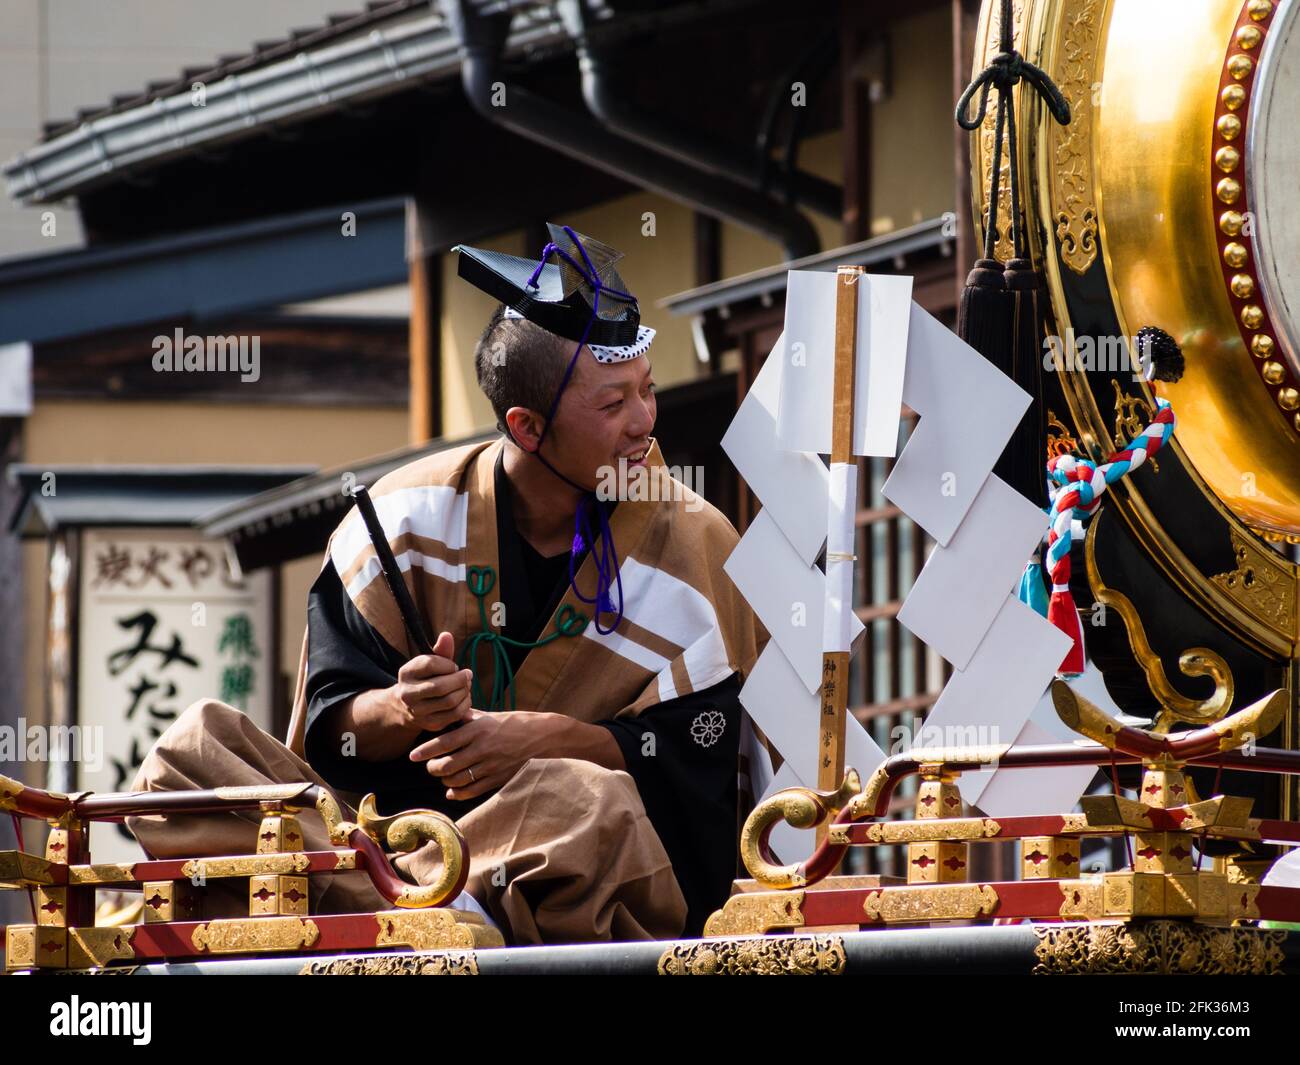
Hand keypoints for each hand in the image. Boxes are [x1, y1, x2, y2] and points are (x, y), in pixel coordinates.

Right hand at [383, 631, 473, 733]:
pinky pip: (454, 715)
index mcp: (406, 673)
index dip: (448, 664)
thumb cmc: (425, 678)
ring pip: (450, 702)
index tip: (454, 666)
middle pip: (441, 687)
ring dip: (465, 691)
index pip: (430, 665)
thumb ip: (440, 650)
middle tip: (468, 675)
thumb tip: (447, 635)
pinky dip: (466, 704)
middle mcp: (407, 694)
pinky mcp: (430, 724)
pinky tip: (465, 697)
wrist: (408, 706)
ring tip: (466, 685)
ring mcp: (418, 711)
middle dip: (460, 679)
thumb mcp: (429, 663)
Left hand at [409, 709, 559, 800]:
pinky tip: (452, 790)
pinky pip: (472, 791)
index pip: (444, 742)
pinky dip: (458, 793)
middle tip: (429, 766)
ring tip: (442, 775)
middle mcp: (482, 748)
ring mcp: (491, 766)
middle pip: (447, 765)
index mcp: (478, 729)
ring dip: (445, 780)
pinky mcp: (498, 779)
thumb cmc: (516, 723)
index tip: (413, 755)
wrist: (545, 737)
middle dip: (433, 768)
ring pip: (457, 780)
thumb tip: (449, 712)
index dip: (425, 750)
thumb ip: (468, 717)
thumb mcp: (491, 715)